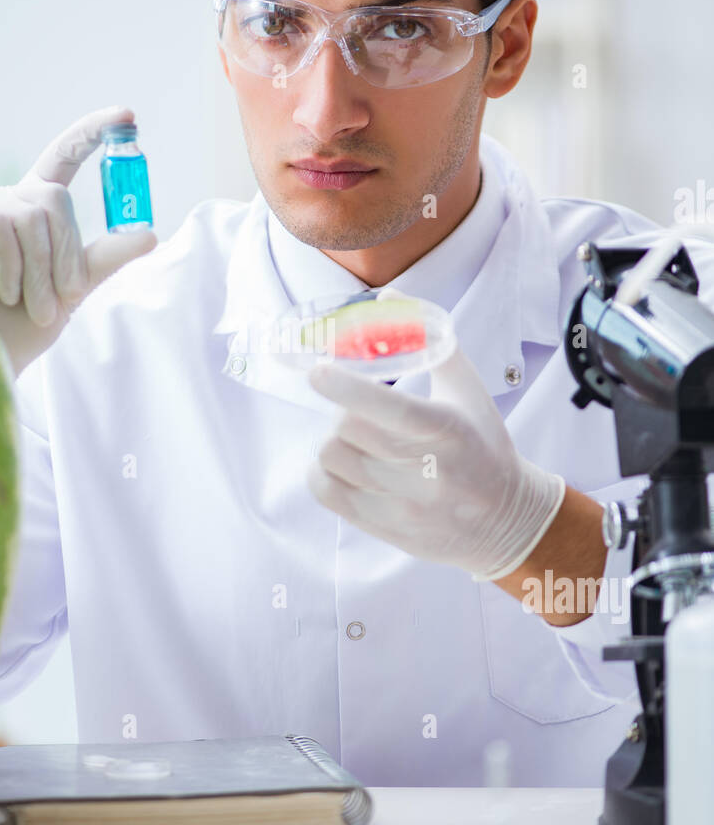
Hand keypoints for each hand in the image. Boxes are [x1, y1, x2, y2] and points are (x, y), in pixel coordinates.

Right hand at [0, 106, 156, 376]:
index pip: (61, 159)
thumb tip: (148, 233)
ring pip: (32, 215)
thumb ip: (101, 260)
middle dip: (67, 254)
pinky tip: (4, 292)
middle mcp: (2, 202)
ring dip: (41, 271)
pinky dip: (13, 265)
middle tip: (63, 300)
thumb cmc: (12, 332)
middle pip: (55, 198)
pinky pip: (1, 225)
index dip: (90, 134)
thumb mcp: (68, 295)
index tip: (127, 115)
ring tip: (30, 307)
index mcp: (31, 214)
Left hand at [306, 341, 565, 581]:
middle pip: (349, 432)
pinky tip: (345, 463)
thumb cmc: (482, 443)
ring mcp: (404, 506)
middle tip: (354, 406)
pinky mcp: (385, 528)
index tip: (319, 372)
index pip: (393, 410)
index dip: (349, 389)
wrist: (506, 521)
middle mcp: (427, 473)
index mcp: (450, 431)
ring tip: (355, 437)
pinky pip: (325, 492)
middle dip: (342, 409)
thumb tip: (388, 297)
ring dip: (333, 439)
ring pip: (332, 460)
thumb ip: (431, 341)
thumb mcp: (468, 390)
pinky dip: (323, 471)